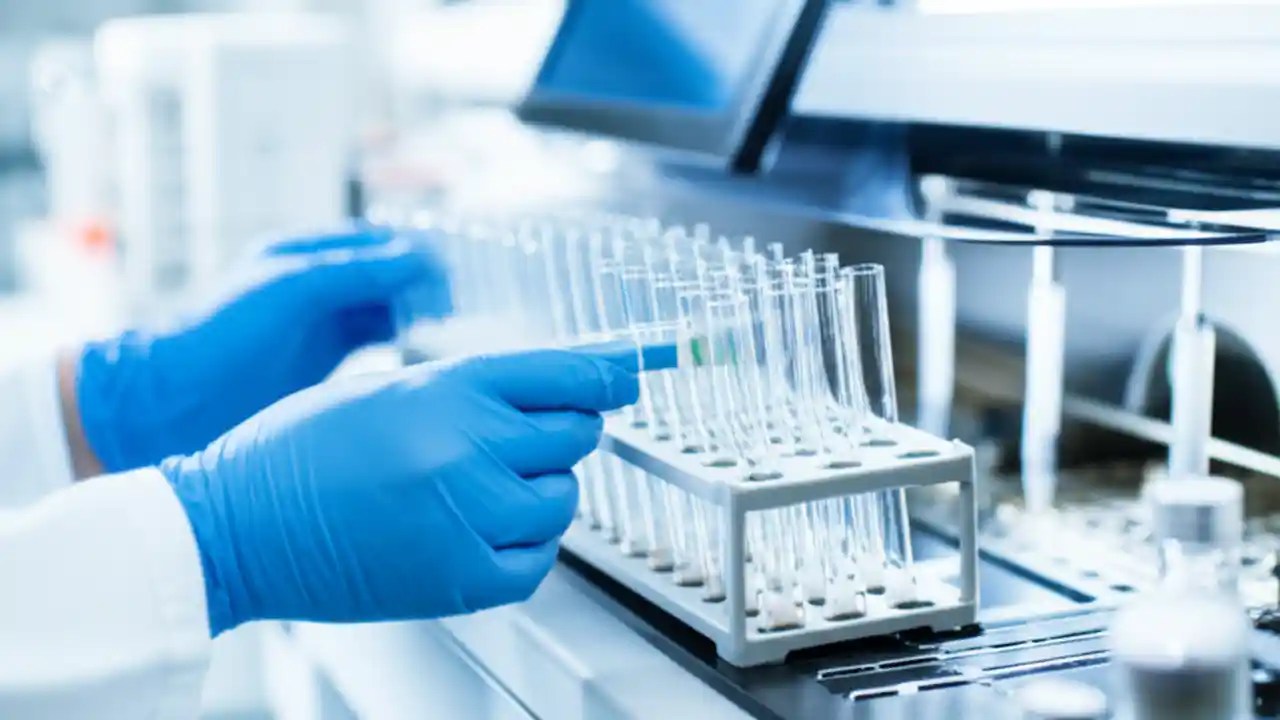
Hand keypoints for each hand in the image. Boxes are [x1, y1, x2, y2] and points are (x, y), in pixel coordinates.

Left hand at [72, 227, 449, 473]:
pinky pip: (374, 344)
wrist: (168, 404)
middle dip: (425, 284)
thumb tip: (421, 256)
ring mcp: (319, 327)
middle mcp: (316, 287)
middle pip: (388, 275)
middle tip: (461, 304)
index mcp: (304, 255)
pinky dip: (402, 343)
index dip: (418, 253)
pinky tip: (422, 352)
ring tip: (449, 326)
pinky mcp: (321, 365)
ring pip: (385, 310)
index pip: (379, 242)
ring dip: (418, 313)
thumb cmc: (218, 336)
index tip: (457, 270)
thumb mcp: (291, 289)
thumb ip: (357, 271)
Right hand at [160, 342, 673, 635]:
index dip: (606, 375)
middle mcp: (468, 446)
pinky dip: (525, 543)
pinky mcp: (463, 578)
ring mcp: (469, 515)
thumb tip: (553, 389)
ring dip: (540, 490)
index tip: (624, 378)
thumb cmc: (300, 451)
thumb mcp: (388, 388)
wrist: (237, 527)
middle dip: (561, 432)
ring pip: (563, 496)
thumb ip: (472, 389)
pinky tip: (484, 530)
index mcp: (448, 388)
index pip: (566, 374)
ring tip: (483, 489)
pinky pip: (540, 556)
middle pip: (576, 432)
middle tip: (522, 440)